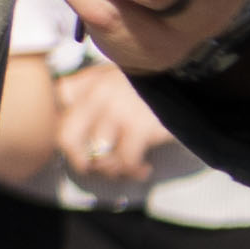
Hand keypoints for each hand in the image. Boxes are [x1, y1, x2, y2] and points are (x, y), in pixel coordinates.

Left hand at [53, 61, 174, 187]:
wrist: (192, 77)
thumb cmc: (154, 83)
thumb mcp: (118, 79)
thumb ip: (94, 96)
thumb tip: (77, 131)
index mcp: (90, 80)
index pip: (57, 102)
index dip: (60, 126)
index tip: (76, 139)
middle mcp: (97, 93)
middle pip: (66, 137)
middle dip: (79, 159)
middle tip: (94, 166)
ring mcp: (116, 109)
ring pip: (97, 156)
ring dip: (113, 169)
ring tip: (127, 167)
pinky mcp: (139, 126)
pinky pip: (125, 162)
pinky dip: (134, 171)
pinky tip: (144, 168)